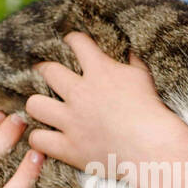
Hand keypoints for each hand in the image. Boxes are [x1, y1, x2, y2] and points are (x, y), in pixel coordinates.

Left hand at [24, 31, 179, 174]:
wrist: (152, 147)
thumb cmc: (152, 112)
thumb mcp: (144, 77)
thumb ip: (132, 61)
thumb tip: (127, 50)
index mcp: (100, 71)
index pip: (77, 42)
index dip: (72, 40)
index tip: (71, 43)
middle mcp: (80, 93)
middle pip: (47, 71)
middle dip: (44, 70)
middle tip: (45, 74)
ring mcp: (71, 120)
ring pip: (35, 104)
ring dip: (38, 104)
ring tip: (43, 107)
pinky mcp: (69, 147)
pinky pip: (38, 139)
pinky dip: (40, 139)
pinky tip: (46, 138)